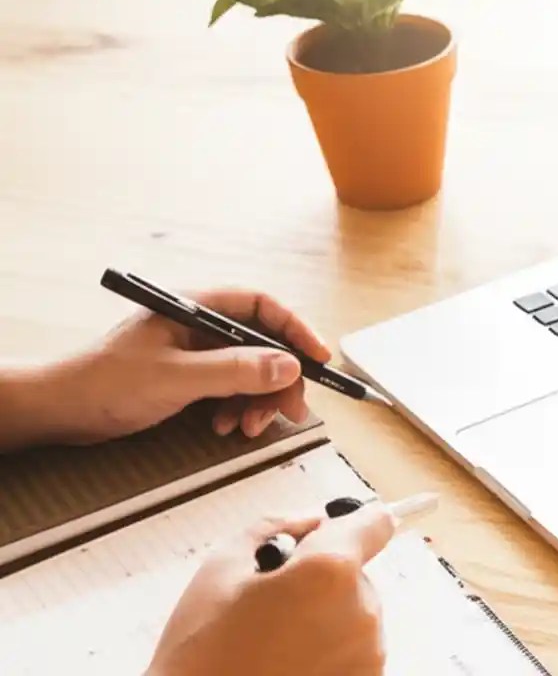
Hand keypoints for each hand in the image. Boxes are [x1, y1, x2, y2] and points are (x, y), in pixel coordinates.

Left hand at [19, 289, 331, 444]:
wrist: (61, 411)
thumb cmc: (104, 382)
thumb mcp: (177, 377)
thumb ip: (236, 371)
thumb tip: (288, 366)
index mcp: (196, 308)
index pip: (262, 307)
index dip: (296, 330)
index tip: (319, 358)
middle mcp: (200, 325)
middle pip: (263, 344)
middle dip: (280, 379)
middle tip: (291, 410)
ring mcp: (196, 352)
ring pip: (251, 371)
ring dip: (258, 401)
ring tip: (249, 426)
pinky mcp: (190, 377)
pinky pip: (231, 389)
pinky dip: (237, 408)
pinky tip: (225, 425)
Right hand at [147, 505, 394, 675]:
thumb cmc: (202, 652)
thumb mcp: (222, 569)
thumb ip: (275, 526)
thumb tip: (313, 519)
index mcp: (330, 571)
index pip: (374, 523)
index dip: (355, 521)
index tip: (340, 527)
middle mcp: (363, 612)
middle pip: (355, 574)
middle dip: (322, 579)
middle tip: (273, 604)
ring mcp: (369, 655)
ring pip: (355, 614)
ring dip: (326, 618)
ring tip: (273, 643)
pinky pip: (354, 651)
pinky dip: (330, 652)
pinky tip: (289, 664)